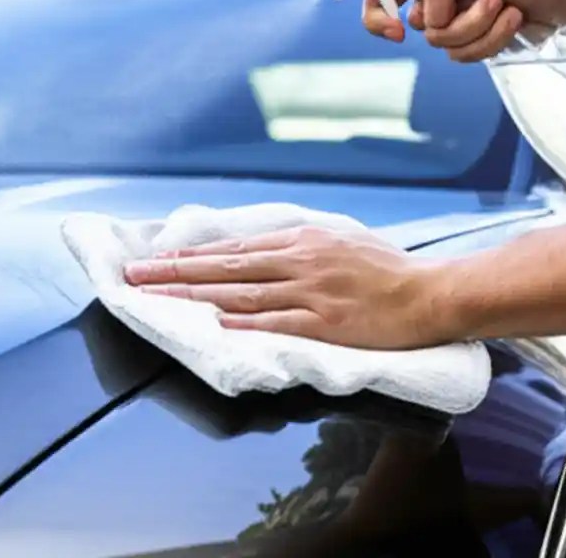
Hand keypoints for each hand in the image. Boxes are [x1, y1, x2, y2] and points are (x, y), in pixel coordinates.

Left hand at [122, 225, 456, 349]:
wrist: (432, 293)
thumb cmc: (388, 270)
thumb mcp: (339, 241)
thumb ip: (299, 246)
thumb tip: (261, 252)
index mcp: (300, 240)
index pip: (232, 250)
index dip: (190, 256)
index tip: (155, 259)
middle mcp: (299, 261)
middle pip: (224, 268)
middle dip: (173, 272)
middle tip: (133, 276)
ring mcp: (310, 293)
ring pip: (238, 294)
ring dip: (191, 296)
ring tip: (155, 299)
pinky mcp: (325, 323)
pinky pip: (274, 323)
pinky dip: (240, 323)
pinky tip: (211, 324)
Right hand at [361, 0, 562, 61]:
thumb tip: (432, 20)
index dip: (378, 16)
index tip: (397, 31)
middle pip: (415, 26)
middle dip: (456, 20)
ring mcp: (452, 20)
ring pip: (443, 45)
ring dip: (480, 30)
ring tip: (505, 8)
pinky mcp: (471, 41)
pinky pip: (463, 56)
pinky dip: (491, 41)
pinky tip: (511, 21)